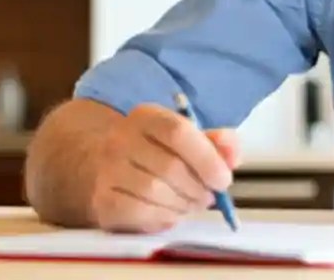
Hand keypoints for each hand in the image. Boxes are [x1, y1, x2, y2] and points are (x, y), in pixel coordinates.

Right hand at [89, 103, 240, 232]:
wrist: (103, 166)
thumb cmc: (156, 152)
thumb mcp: (188, 138)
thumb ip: (217, 143)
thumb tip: (231, 156)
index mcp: (147, 116)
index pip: (178, 132)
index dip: (207, 159)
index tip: (223, 180)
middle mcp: (121, 138)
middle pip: (170, 167)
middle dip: (198, 189)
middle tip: (208, 197)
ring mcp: (107, 169)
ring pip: (155, 192)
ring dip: (183, 205)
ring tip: (190, 204)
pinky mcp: (102, 199)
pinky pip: (139, 213)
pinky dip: (163, 217)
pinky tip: (170, 213)